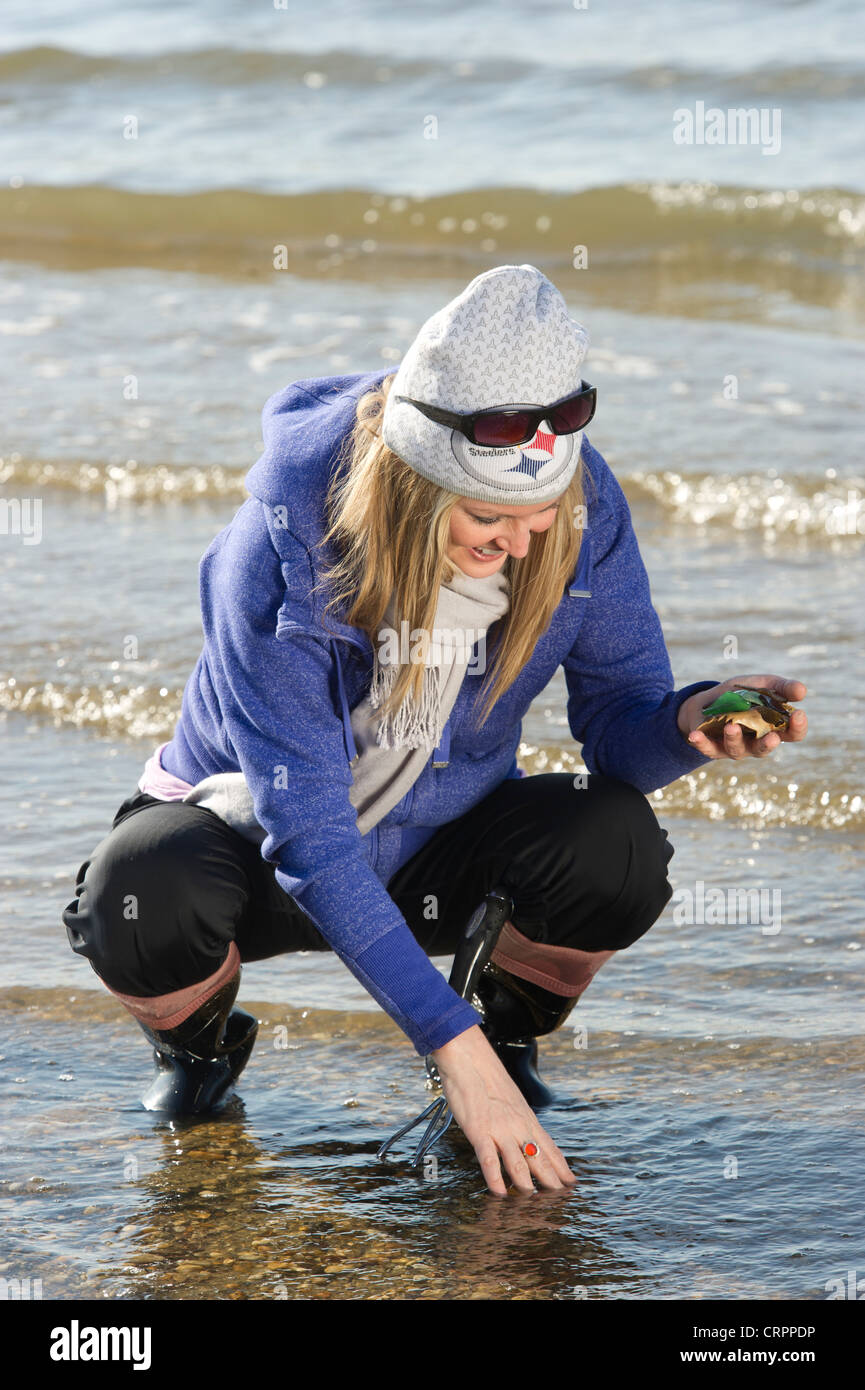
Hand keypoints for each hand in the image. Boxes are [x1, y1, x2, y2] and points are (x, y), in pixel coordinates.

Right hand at [428, 1025, 576, 1195]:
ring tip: (532, 1201)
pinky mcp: (479, 1130)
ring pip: (517, 1161)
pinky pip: (489, 1157)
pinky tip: (498, 1193)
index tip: (572, 1183)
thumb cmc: (487, 1078)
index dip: (561, 1166)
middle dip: (550, 1181)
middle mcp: (517, 1125)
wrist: (470, 1060)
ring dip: (525, 1183)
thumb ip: (518, 1120)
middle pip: (538, 1157)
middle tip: (559, 1201)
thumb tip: (525, 1136)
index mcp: (526, 1118)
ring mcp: (499, 1128)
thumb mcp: (510, 1100)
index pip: (549, 1146)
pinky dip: (494, 1177)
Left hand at [678, 675, 807, 759]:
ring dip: (734, 739)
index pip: (792, 734)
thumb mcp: (762, 685)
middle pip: (764, 748)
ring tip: (731, 727)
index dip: (798, 728)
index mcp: (773, 728)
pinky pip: (707, 749)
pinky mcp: (711, 747)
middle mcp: (755, 742)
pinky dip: (701, 743)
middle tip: (772, 738)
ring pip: (736, 750)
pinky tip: (695, 735)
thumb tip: (802, 691)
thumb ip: (782, 687)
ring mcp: (734, 747)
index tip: (799, 714)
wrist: (707, 701)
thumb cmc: (741, 695)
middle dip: (768, 744)